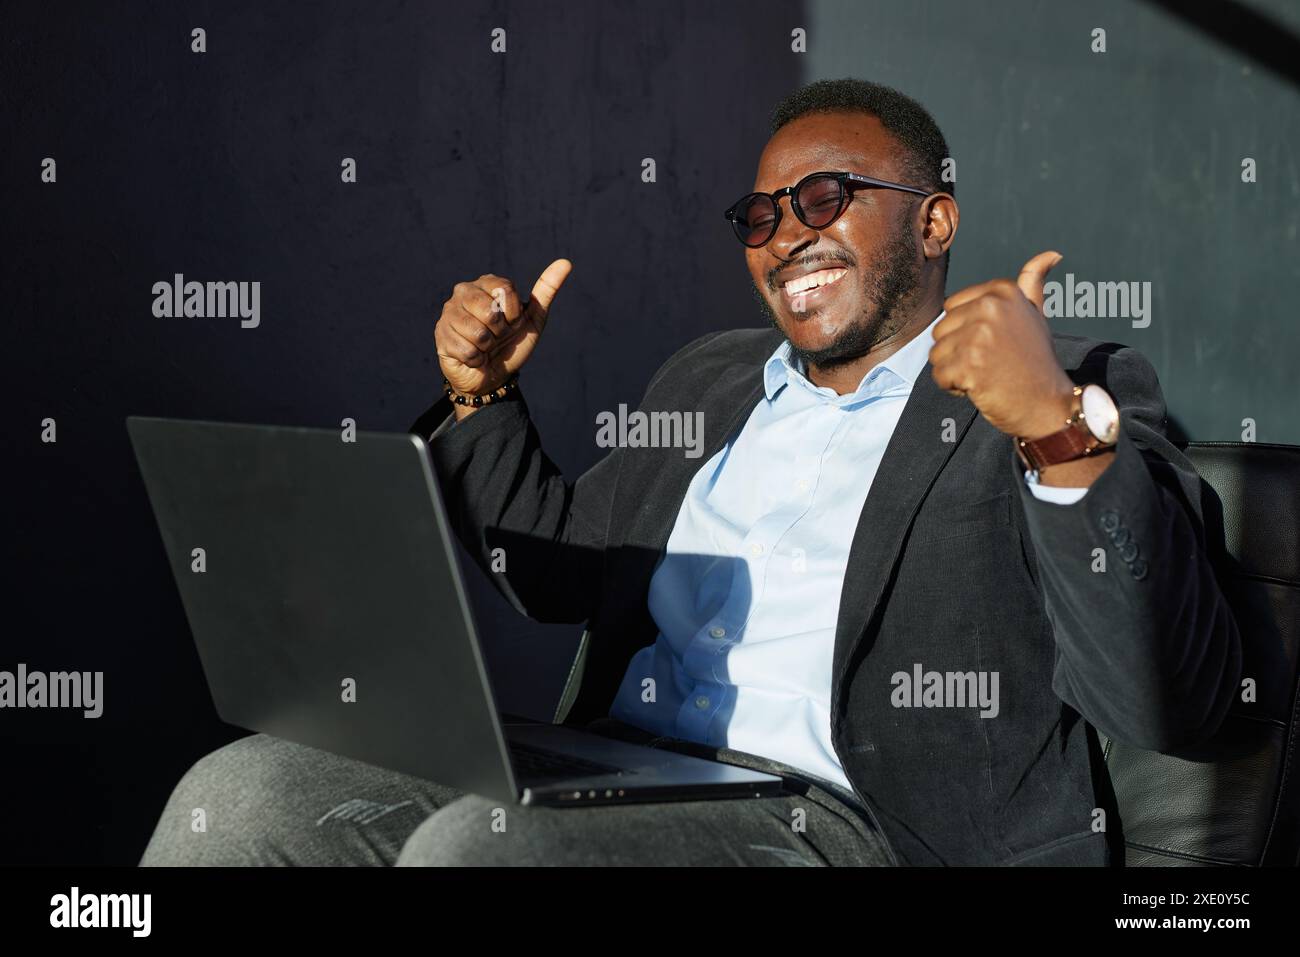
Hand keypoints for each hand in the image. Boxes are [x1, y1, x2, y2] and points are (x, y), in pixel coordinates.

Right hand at [435, 259, 572, 398]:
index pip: (505, 290)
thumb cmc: (511, 344)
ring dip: (488, 347)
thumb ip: (546, 290)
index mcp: (486, 282)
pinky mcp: (440, 336)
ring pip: (478, 333)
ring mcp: (448, 313)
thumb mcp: (533, 319)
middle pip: (489, 311)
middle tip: (496, 336)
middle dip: (500, 331)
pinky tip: (472, 357)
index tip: (511, 322)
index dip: (513, 314)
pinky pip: (467, 350)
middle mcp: (463, 292)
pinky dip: (476, 360)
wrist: (493, 376)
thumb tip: (566, 263)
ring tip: (484, 346)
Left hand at [930, 251, 1074, 439]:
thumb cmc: (1036, 360)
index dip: (966, 331)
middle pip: (940, 330)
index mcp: (1002, 290)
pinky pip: (939, 375)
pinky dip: (954, 387)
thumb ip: (1032, 284)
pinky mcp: (970, 363)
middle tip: (991, 363)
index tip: (996, 343)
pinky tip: (981, 387)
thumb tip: (1052, 254)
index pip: (951, 308)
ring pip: (936, 354)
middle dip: (958, 352)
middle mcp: (991, 307)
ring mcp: (980, 334)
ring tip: (986, 374)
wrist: (1047, 403)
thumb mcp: (1035, 314)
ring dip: (955, 371)